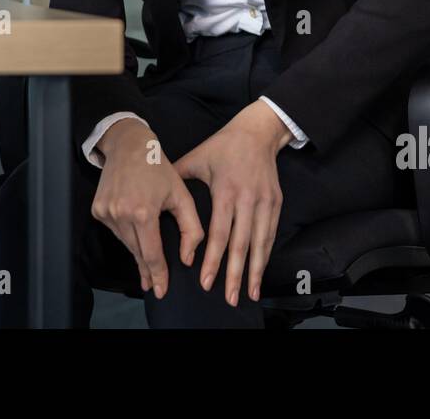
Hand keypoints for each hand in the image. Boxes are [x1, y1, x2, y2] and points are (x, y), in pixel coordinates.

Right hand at [91, 119, 204, 299]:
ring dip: (137, 252)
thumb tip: (187, 258)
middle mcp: (120, 214)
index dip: (158, 275)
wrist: (129, 145)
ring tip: (147, 265)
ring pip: (125, 243)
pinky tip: (135, 235)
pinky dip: (126, 235)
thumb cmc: (158, 167)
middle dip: (148, 270)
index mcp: (143, 212)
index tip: (162, 290)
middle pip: (137, 252)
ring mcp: (106, 212)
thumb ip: (191, 229)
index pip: (151, 254)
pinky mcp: (97, 209)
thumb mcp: (182, 195)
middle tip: (155, 286)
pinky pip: (115, 231)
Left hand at [172, 100, 290, 305]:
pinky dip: (265, 255)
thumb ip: (177, 178)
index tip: (205, 281)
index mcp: (226, 190)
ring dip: (254, 271)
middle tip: (229, 298)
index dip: (213, 259)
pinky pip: (271, 234)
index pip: (219, 233)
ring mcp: (265, 201)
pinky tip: (259, 273)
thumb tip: (154, 196)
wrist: (257, 132)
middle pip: (241, 244)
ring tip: (248, 294)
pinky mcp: (276, 202)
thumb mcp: (197, 158)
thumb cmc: (222, 145)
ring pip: (260, 243)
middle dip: (235, 274)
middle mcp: (247, 199)